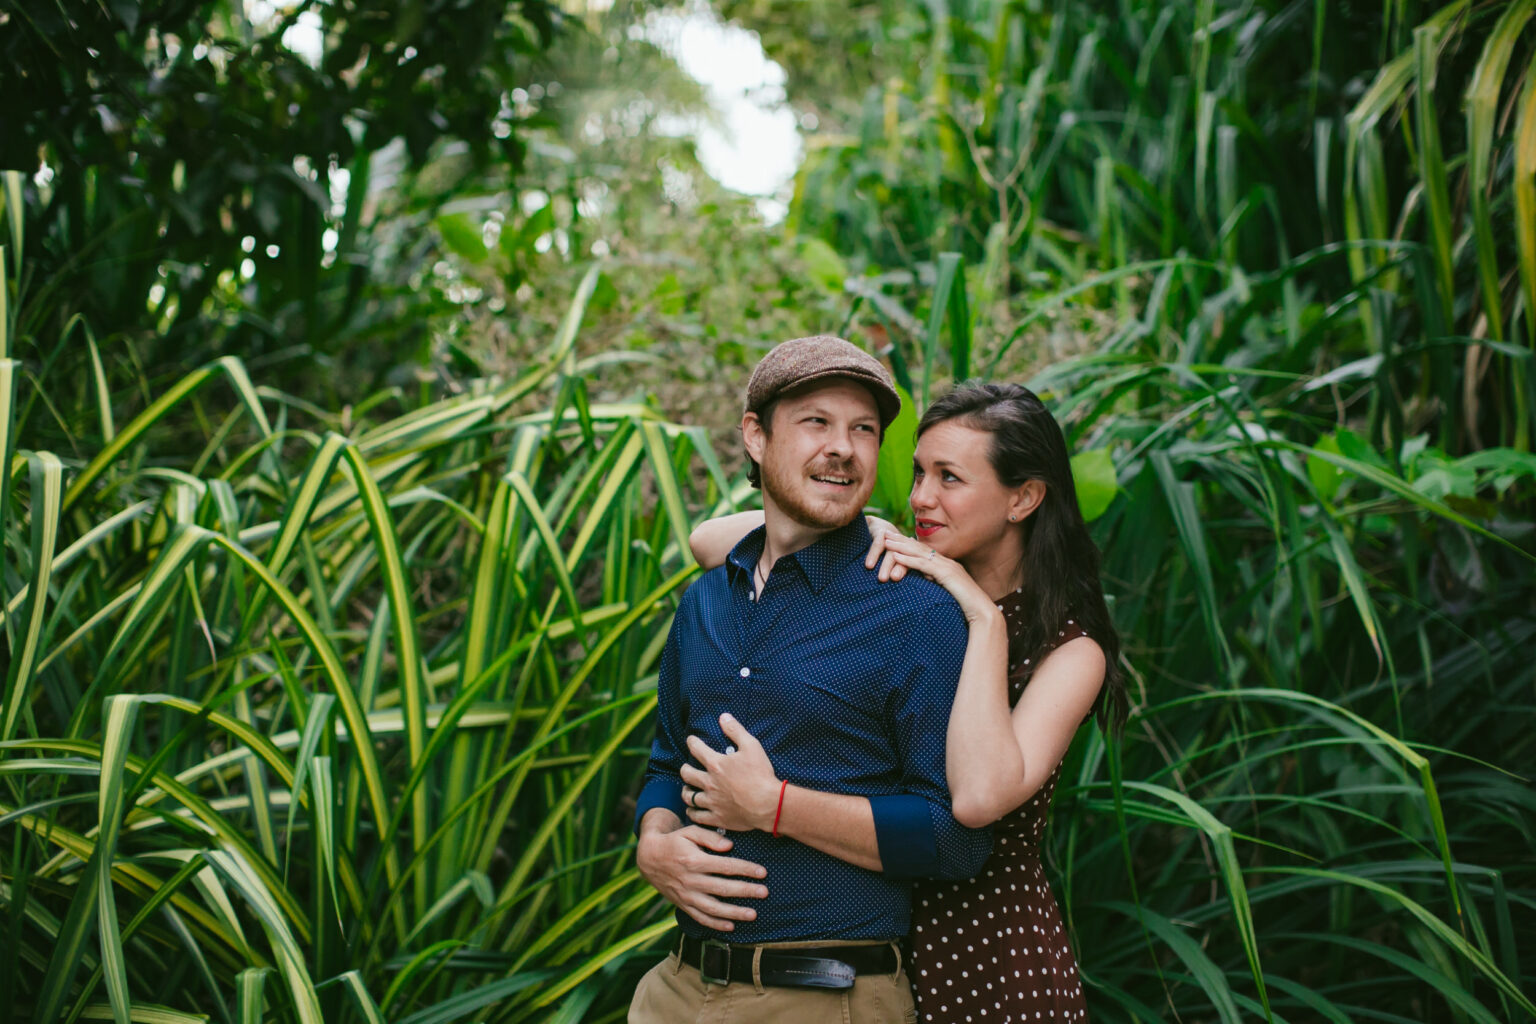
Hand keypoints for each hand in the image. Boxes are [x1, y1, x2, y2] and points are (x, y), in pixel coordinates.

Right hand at [636, 810, 768, 932]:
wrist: (649, 857)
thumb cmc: (674, 841)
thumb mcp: (689, 831)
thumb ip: (710, 837)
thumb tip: (730, 846)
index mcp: (694, 861)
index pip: (725, 866)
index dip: (745, 869)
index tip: (763, 872)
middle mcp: (691, 880)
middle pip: (723, 888)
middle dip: (746, 891)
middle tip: (765, 892)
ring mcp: (686, 895)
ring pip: (713, 908)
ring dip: (734, 912)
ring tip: (753, 914)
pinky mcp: (683, 905)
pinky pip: (700, 918)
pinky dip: (715, 924)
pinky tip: (731, 926)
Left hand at [681, 714, 780, 832]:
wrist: (768, 804)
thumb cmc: (761, 774)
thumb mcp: (752, 746)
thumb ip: (736, 730)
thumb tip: (723, 716)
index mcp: (716, 764)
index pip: (696, 749)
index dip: (692, 742)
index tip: (691, 740)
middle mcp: (709, 782)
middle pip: (687, 774)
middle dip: (685, 769)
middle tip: (686, 768)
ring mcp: (711, 801)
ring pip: (688, 797)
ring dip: (686, 792)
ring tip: (687, 789)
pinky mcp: (716, 817)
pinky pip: (697, 816)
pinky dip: (692, 812)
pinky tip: (692, 810)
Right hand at [863, 516, 910, 580]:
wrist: (866, 522)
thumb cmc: (875, 543)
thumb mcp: (884, 553)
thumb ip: (890, 566)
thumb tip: (892, 585)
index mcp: (905, 549)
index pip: (909, 561)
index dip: (905, 571)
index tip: (903, 583)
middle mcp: (900, 542)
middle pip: (903, 556)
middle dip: (900, 568)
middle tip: (895, 580)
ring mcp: (891, 535)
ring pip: (891, 552)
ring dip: (887, 565)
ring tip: (882, 579)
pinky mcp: (879, 529)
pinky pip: (878, 543)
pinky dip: (874, 555)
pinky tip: (869, 565)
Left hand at [875, 533, 996, 623]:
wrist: (982, 613)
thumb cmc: (967, 608)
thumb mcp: (950, 595)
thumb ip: (940, 589)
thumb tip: (929, 588)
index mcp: (948, 566)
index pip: (925, 552)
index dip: (909, 545)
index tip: (896, 540)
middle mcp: (948, 562)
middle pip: (920, 547)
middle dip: (901, 540)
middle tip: (885, 534)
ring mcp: (947, 566)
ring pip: (919, 553)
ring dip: (900, 546)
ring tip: (885, 541)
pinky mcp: (946, 574)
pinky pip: (923, 564)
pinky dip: (908, 559)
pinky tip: (895, 556)